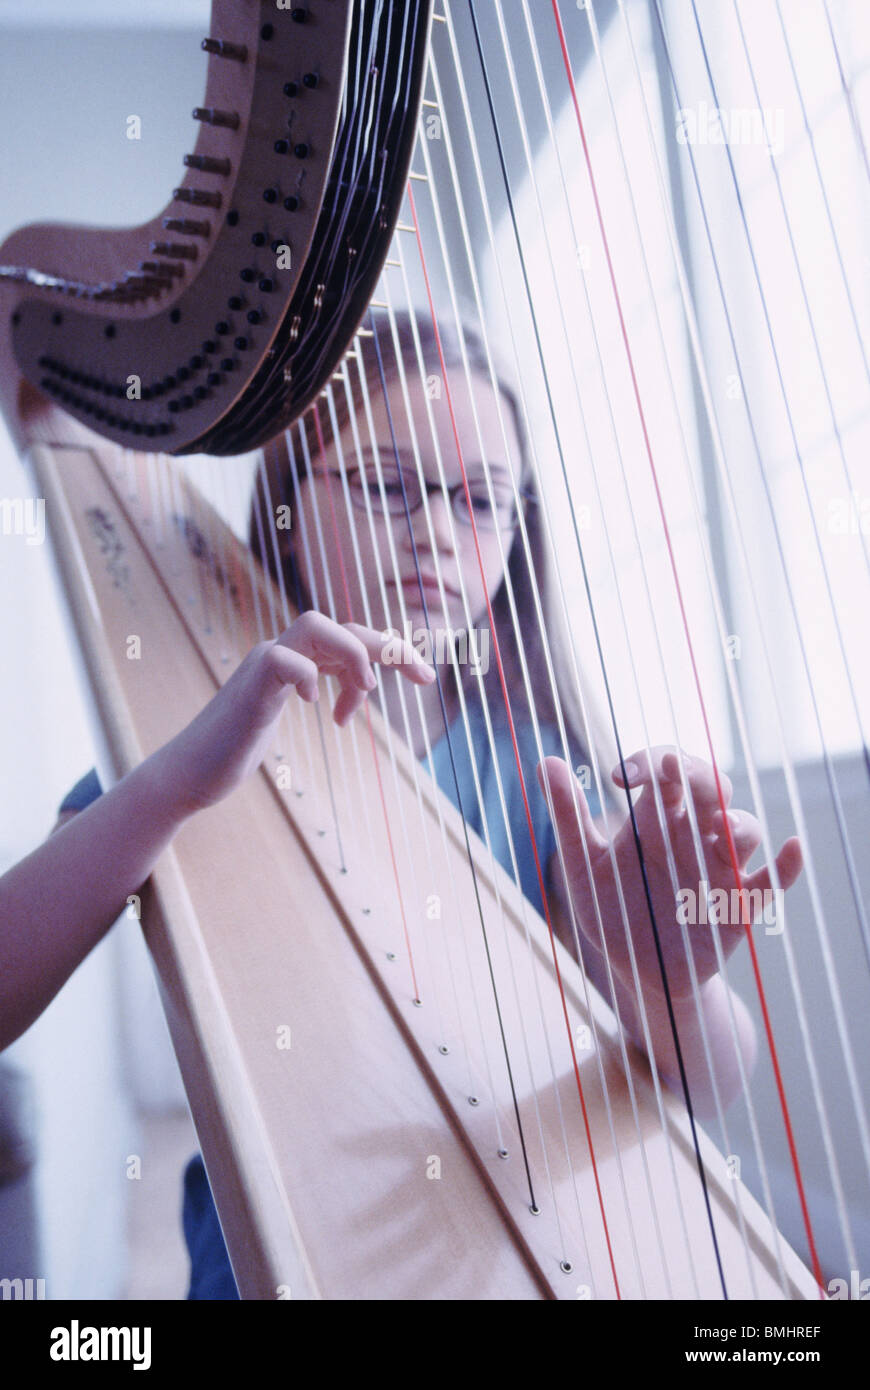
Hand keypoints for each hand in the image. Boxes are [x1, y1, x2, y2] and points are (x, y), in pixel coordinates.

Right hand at [152, 611, 435, 819]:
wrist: (191, 770)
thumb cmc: (238, 745)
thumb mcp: (291, 715)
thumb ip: (321, 695)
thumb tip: (357, 691)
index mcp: (298, 659)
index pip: (353, 637)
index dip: (391, 651)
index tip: (424, 679)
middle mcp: (282, 653)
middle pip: (343, 625)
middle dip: (389, 647)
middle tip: (423, 678)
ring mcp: (262, 665)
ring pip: (315, 625)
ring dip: (353, 653)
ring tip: (364, 690)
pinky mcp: (249, 688)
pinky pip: (281, 660)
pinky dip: (305, 676)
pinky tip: (314, 706)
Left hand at [538, 747, 802, 998]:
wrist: (637, 971)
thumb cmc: (612, 909)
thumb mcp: (584, 863)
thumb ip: (569, 814)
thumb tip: (547, 759)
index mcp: (656, 817)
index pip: (665, 768)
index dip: (648, 761)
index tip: (618, 777)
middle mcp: (692, 833)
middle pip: (711, 787)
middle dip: (697, 775)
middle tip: (673, 772)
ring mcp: (719, 866)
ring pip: (744, 827)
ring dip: (735, 822)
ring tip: (717, 827)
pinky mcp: (740, 905)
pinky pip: (773, 880)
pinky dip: (787, 864)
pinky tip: (792, 847)